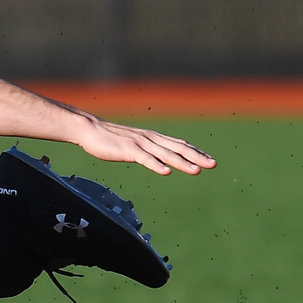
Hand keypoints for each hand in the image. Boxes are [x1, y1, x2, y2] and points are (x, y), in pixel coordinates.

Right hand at [73, 119, 214, 175]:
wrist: (89, 130)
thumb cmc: (108, 138)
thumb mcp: (131, 143)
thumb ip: (145, 150)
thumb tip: (155, 158)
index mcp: (152, 138)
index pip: (179, 144)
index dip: (195, 152)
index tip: (209, 159)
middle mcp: (150, 139)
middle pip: (178, 148)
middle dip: (197, 157)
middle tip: (214, 164)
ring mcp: (139, 144)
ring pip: (165, 154)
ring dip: (182, 163)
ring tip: (197, 171)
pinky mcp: (128, 150)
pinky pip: (145, 159)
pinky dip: (156, 165)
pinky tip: (166, 172)